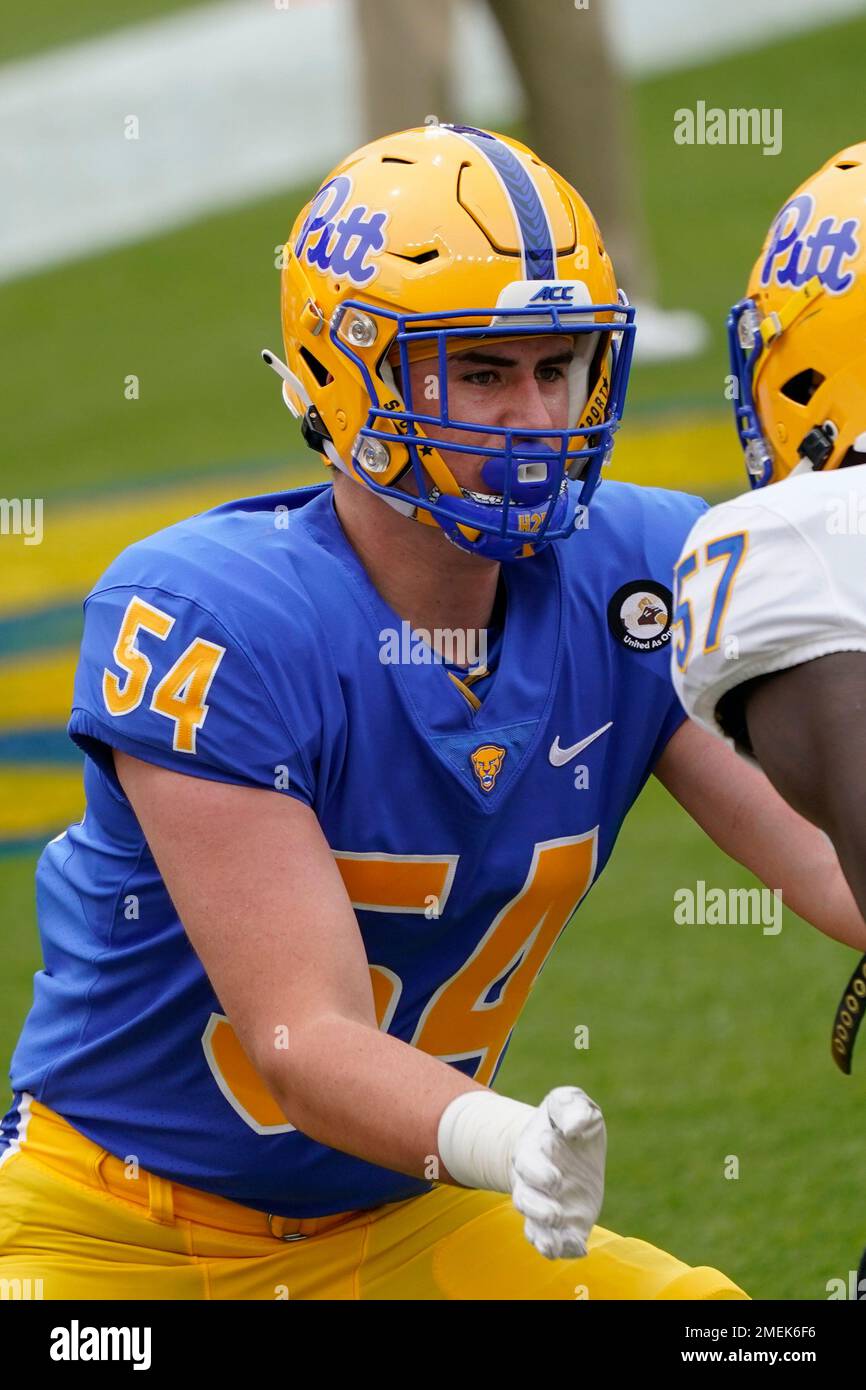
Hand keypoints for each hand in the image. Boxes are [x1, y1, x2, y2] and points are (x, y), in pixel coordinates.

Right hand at [510, 1085, 605, 1259]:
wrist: (564, 1143)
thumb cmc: (564, 1120)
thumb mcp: (568, 1102)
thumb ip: (570, 1106)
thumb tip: (574, 1127)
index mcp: (532, 1152)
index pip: (528, 1164)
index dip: (539, 1170)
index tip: (555, 1171)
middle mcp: (533, 1183)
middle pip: (525, 1200)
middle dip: (538, 1208)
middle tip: (555, 1209)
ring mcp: (547, 1206)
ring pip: (534, 1226)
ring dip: (544, 1235)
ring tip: (555, 1241)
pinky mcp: (566, 1224)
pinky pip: (555, 1243)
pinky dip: (562, 1249)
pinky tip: (578, 1249)